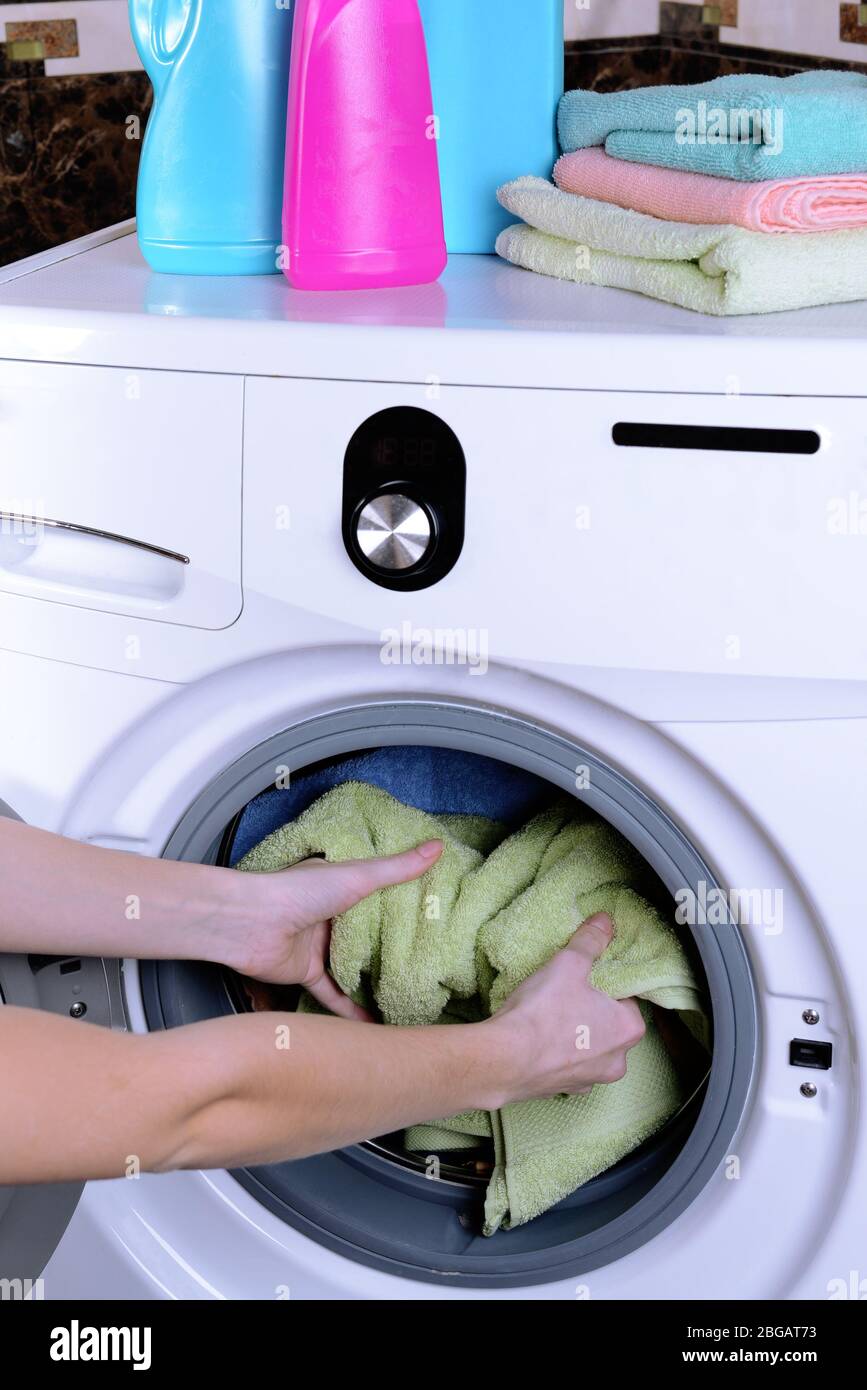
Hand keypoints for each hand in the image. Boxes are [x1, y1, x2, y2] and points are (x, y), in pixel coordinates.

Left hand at [216, 841, 442, 1019]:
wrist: (249, 923)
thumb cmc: (299, 891)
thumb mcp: (356, 876)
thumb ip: (396, 869)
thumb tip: (438, 846)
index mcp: (338, 885)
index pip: (377, 893)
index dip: (402, 902)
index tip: (432, 913)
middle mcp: (328, 914)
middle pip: (365, 933)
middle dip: (390, 945)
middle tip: (427, 959)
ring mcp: (316, 944)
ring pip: (350, 965)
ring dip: (372, 979)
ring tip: (406, 993)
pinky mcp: (304, 972)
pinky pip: (332, 993)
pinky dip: (350, 1009)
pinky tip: (372, 1026)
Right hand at [487, 913, 645, 1102]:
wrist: (505, 1060)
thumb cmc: (544, 1012)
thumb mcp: (569, 964)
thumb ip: (590, 941)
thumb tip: (605, 921)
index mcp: (629, 1029)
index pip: (627, 997)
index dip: (606, 984)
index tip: (586, 977)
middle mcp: (617, 1060)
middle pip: (609, 1024)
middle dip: (591, 1010)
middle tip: (566, 993)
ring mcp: (590, 1081)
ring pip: (589, 1048)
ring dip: (575, 1035)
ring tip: (550, 1015)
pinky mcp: (563, 1091)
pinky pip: (566, 1066)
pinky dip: (556, 1053)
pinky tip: (538, 1039)